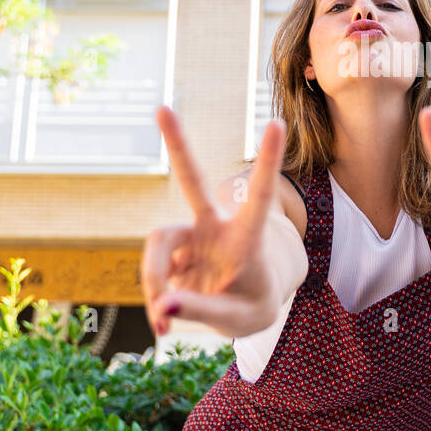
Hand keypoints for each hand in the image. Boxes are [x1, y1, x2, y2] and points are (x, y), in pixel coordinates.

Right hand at [142, 108, 286, 338]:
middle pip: (192, 182)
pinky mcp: (171, 253)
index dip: (268, 161)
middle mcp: (214, 228)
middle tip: (162, 107)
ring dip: (154, 282)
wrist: (240, 308)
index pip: (260, 196)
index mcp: (246, 237)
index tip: (277, 122)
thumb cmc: (250, 306)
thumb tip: (162, 305)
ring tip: (164, 323)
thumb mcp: (236, 318)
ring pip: (157, 245)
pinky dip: (156, 304)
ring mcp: (190, 238)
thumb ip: (201, 309)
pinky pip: (153, 276)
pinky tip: (165, 322)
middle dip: (177, 146)